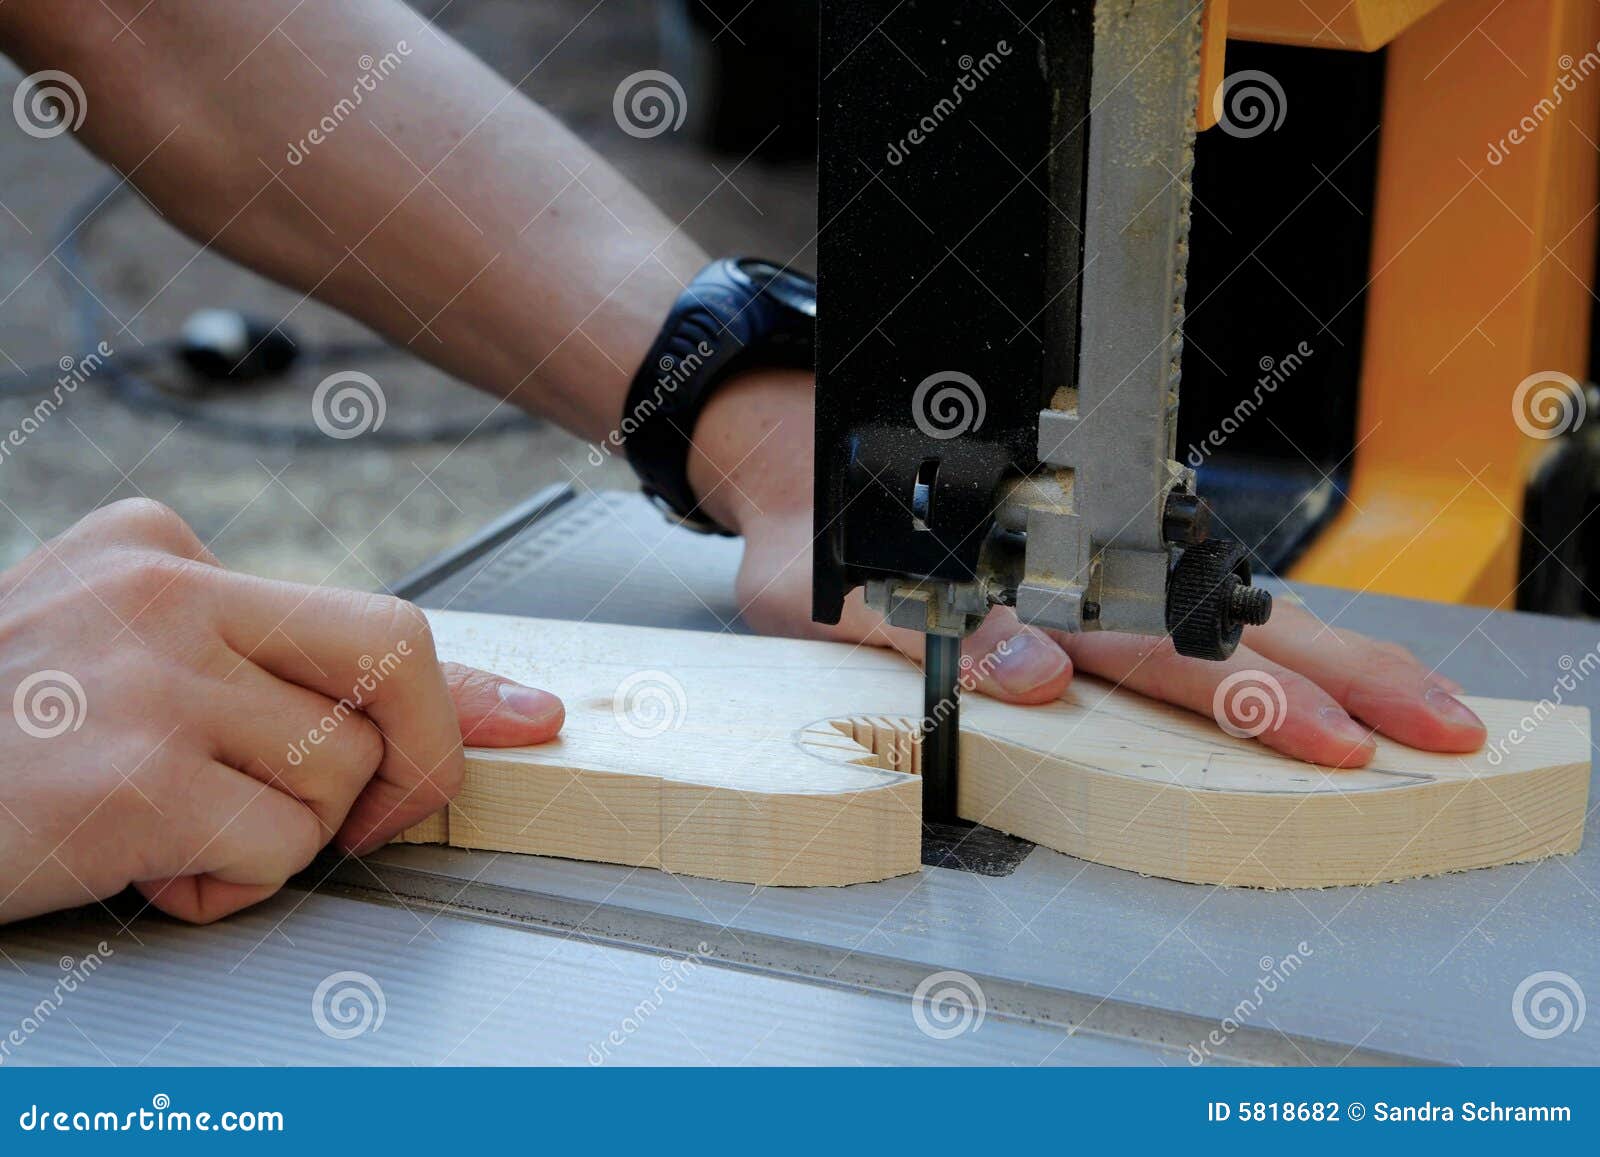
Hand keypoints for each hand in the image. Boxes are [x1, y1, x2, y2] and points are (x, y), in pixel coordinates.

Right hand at [0, 500, 563, 925]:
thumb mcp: (133, 668)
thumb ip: (283, 672)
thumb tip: (490, 708)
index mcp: (158, 548)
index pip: (359, 609)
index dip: (454, 689)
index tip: (524, 721)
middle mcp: (161, 589)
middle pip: (393, 652)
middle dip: (420, 753)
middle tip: (376, 814)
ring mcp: (147, 674)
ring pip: (340, 768)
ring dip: (286, 835)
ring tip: (180, 830)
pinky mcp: (135, 772)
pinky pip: (282, 844)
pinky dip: (234, 883)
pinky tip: (149, 864)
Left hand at [688, 376, 1484, 768]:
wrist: (803, 445)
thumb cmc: (823, 529)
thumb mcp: (839, 591)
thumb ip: (935, 633)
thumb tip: (1042, 678)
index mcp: (1035, 578)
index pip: (1166, 650)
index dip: (1254, 699)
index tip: (1329, 741)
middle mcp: (1086, 560)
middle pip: (1237, 625)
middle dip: (1344, 682)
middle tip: (1433, 735)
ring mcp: (1103, 553)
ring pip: (1242, 605)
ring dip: (1339, 658)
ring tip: (1419, 705)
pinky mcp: (1103, 552)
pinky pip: (1209, 595)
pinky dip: (1287, 633)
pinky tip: (1339, 667)